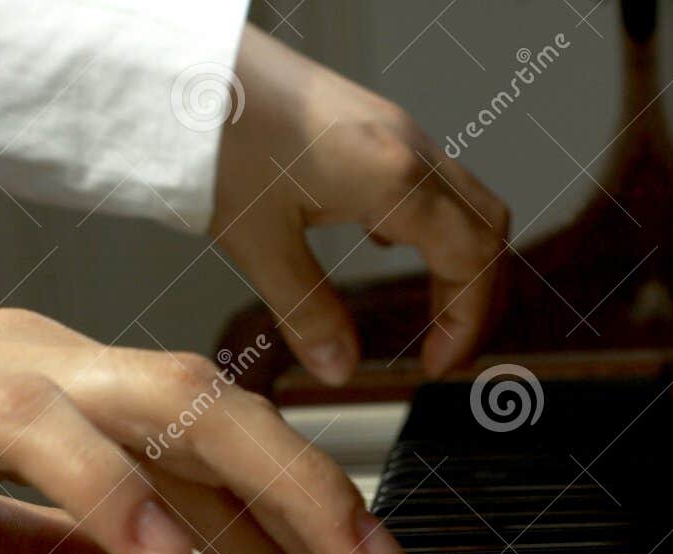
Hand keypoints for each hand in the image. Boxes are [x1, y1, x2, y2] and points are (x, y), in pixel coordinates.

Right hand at [0, 310, 417, 553]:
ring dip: (273, 493)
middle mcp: (59, 371)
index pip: (216, 470)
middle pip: (229, 426)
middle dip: (325, 516)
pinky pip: (42, 434)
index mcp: (74, 400)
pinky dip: (111, 494)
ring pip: (175, 407)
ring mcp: (3, 376)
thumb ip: (58, 549)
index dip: (299, 543)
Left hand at [215, 25, 509, 384]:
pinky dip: (431, 223)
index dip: (466, 320)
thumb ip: (306, 311)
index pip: (471, 258)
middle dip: (479, 293)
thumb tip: (338, 369)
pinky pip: (430, 177)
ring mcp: (394, 129)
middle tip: (448, 345)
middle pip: (487, 227)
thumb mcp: (258, 241)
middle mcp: (407, 147)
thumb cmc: (216, 135)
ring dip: (461, 257)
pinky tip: (384, 246)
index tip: (437, 365)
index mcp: (392, 178)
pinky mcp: (371, 122)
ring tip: (429, 306)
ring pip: (465, 199)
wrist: (185, 65)